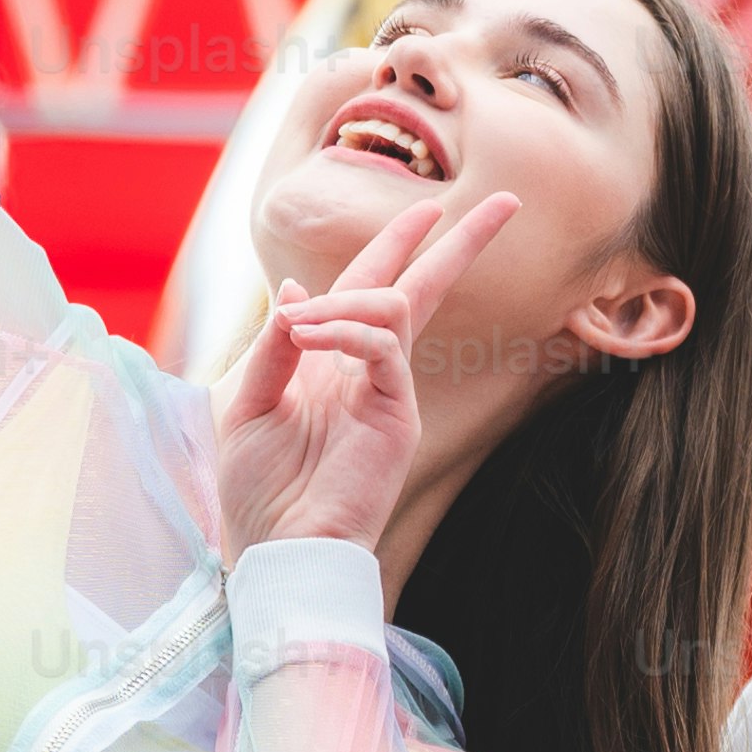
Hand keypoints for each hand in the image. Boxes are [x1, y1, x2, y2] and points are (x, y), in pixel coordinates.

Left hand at [216, 189, 521, 552]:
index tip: (428, 210)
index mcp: (333, 365)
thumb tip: (295, 290)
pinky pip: (384, 347)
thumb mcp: (246, 403)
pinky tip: (308, 332)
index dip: (398, 246)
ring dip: (343, 297)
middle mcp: (367, 373)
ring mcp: (388, 394)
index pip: (374, 289)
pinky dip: (345, 328)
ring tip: (301, 322)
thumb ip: (272, 347)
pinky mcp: (396, 416)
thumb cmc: (257, 490)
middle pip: (423, 291)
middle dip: (460, 244)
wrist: (275, 549)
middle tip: (504, 202)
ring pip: (393, 306)